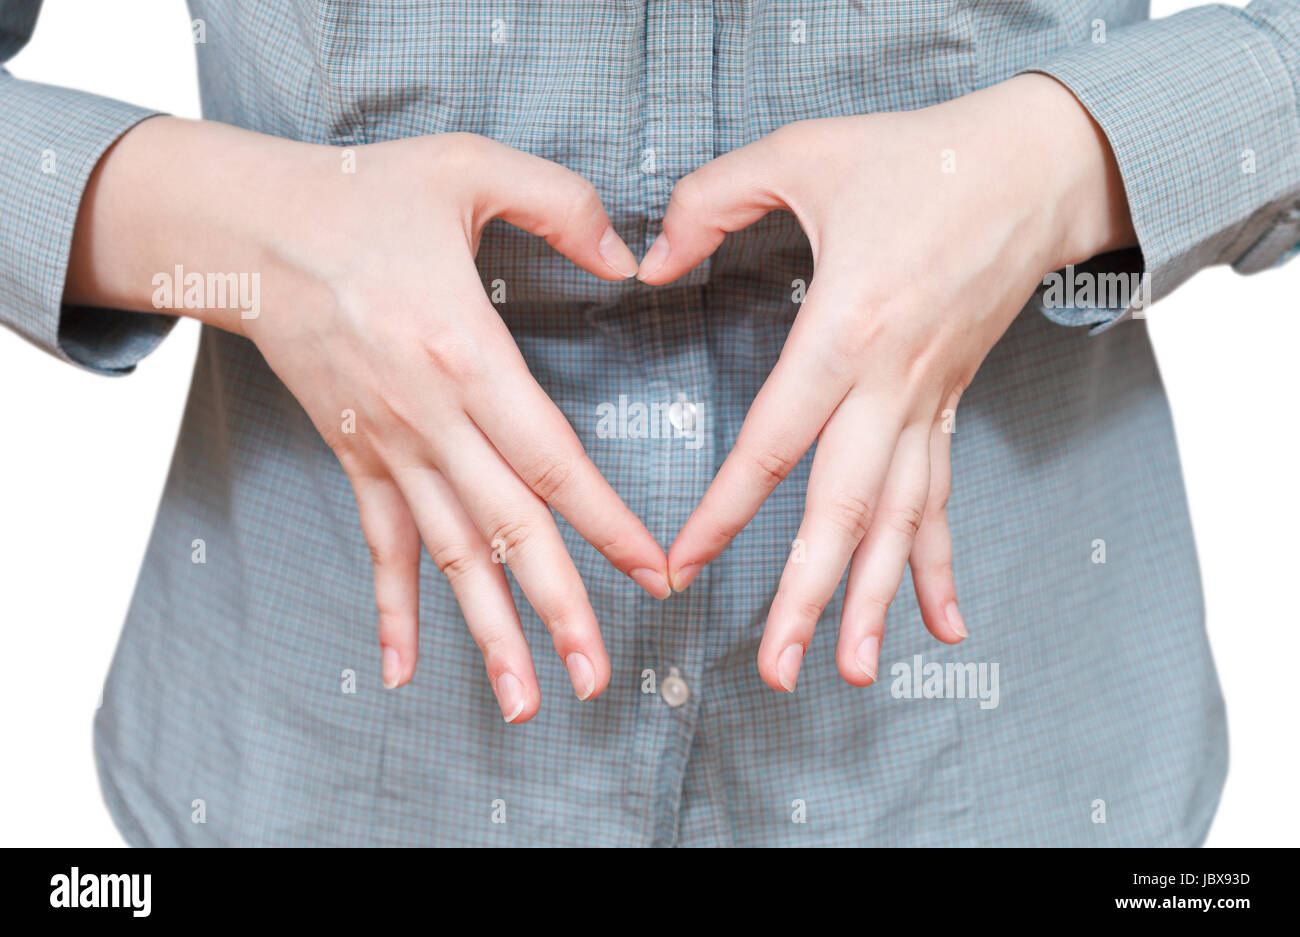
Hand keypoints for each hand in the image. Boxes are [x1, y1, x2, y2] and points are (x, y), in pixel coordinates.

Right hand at [67, 120, 669, 721]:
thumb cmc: (365, 197)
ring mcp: (390, 447)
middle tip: (598, 677)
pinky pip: (379, 546)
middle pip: (506, 529)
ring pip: (448, 555)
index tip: (654, 574)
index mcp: (466, 353)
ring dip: (488, 632)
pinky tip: (402, 671)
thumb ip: (561, 206)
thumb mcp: (471, 167)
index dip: (606, 523)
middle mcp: (429, 418)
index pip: (552, 459)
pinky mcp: (359, 457)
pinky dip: (392, 610)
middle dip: (557, 607)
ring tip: (527, 700)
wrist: (253, 231)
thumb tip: (629, 261)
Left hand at [637, 75, 1134, 690]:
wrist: (1034, 167)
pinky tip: (943, 623)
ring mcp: (928, 404)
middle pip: (845, 507)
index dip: (725, 512)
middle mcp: (892, 384)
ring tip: (848, 670)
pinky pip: (940, 496)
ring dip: (874, 600)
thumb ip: (710, 200)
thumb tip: (649, 260)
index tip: (683, 566)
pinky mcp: (949, 406)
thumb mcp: (802, 153)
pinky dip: (938, 562)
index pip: (775, 442)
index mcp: (847, 330)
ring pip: (899, 520)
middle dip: (810, 593)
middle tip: (778, 667)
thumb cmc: (919, 159)